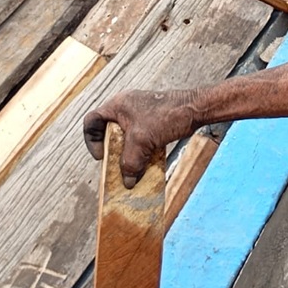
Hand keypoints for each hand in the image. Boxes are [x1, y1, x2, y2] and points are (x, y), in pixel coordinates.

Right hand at [82, 89, 197, 186]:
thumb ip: (130, 162)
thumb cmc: (167, 116)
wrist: (195, 109)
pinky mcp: (152, 123)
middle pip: (108, 133)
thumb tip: (127, 182)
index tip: (103, 156)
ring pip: (126, 139)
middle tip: (117, 167)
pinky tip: (147, 165)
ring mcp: (140, 116)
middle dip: (112, 152)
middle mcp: (125, 109)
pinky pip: (140, 141)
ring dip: (128, 155)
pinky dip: (141, 153)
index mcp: (117, 106)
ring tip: (132, 170)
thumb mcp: (142, 141)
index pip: (92, 121)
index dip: (92, 141)